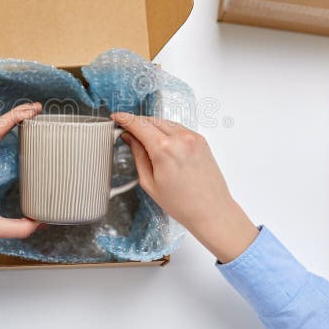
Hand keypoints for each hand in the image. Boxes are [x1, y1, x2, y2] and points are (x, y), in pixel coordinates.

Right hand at [111, 112, 257, 262]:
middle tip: (127, 130)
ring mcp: (193, 137)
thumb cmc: (182, 203)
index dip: (124, 118)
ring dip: (152, 126)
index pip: (138, 124)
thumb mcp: (149, 182)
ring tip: (144, 139)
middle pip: (151, 120)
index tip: (117, 117)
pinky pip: (179, 128)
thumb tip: (129, 138)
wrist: (211, 211)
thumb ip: (137, 155)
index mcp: (164, 149)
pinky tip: (162, 142)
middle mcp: (180, 138)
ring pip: (165, 122)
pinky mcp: (201, 140)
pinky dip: (167, 130)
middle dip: (137, 123)